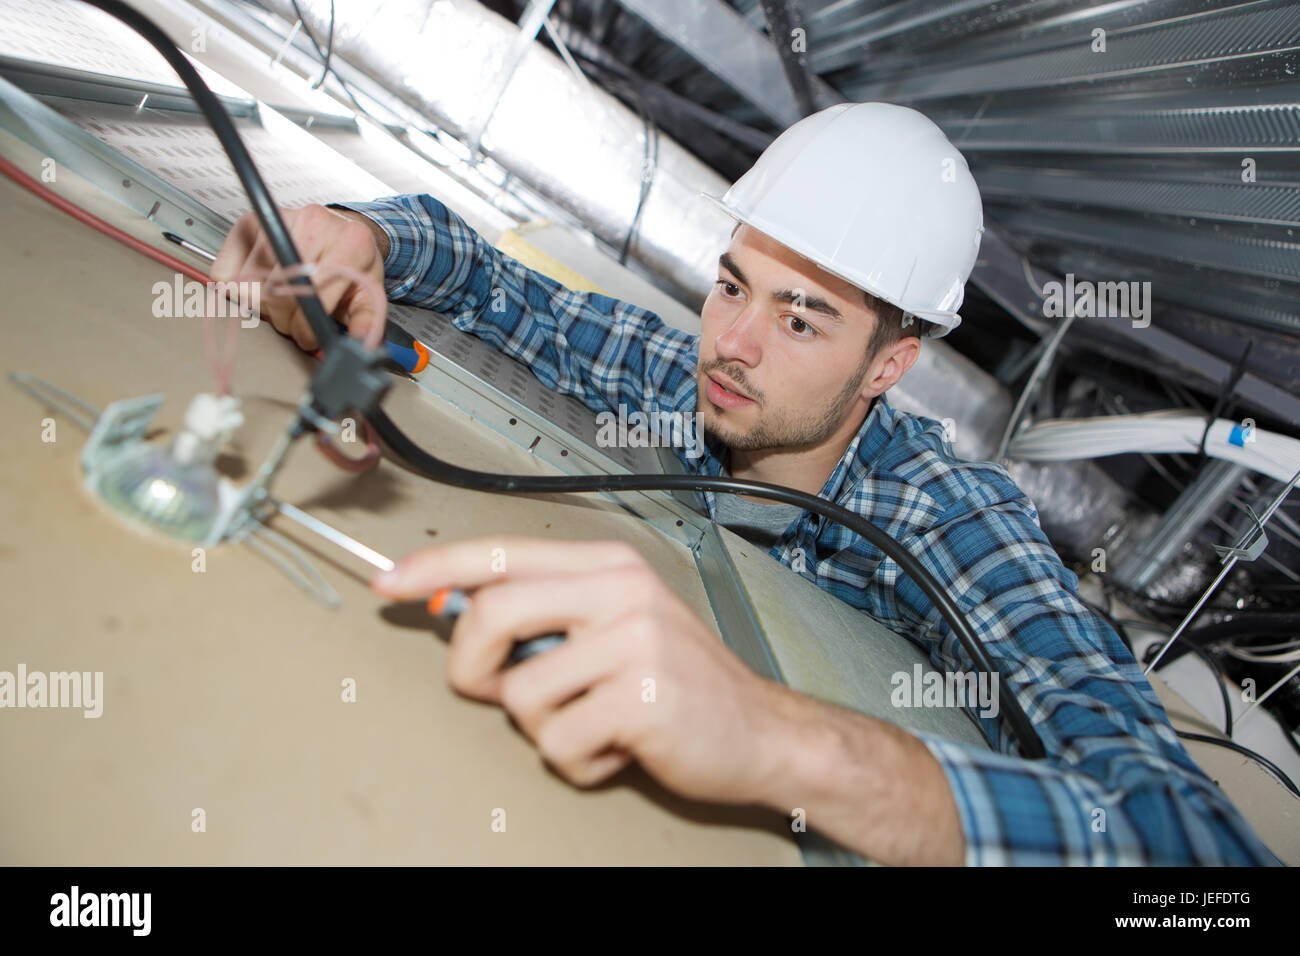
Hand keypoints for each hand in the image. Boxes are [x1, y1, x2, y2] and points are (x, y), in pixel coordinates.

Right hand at [211, 204, 388, 350]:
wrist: (342, 230)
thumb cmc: (353, 263)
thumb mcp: (369, 292)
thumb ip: (367, 321)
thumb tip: (359, 343)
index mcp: (350, 243)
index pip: (313, 293)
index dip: (305, 325)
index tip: (307, 336)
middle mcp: (314, 223)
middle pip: (278, 292)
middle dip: (285, 320)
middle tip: (296, 322)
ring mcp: (279, 220)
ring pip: (249, 285)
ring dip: (261, 306)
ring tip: (282, 301)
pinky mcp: (248, 222)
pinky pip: (225, 272)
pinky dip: (237, 289)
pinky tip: (260, 286)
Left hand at [371, 536, 791, 804]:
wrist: (763, 731)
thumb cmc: (680, 683)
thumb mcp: (616, 626)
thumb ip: (545, 612)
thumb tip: (452, 607)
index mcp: (610, 566)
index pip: (502, 552)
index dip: (435, 566)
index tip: (389, 582)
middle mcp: (622, 591)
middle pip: (491, 611)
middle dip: (471, 666)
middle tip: (493, 689)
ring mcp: (636, 641)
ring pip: (520, 693)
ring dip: (543, 728)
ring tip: (591, 722)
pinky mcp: (643, 697)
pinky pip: (558, 741)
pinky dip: (577, 761)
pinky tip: (616, 748)